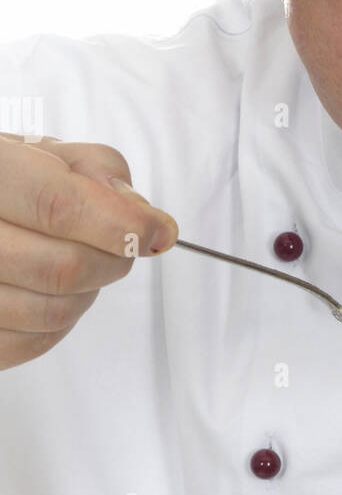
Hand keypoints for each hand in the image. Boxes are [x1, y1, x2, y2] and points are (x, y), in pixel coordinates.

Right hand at [0, 133, 177, 370]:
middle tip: (125, 244)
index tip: (157, 231)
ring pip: (53, 312)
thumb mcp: (35, 151)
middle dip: (113, 259)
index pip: (57, 205)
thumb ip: (93, 169)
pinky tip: (51, 290)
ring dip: (89, 292)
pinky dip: (59, 322)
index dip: (120, 224)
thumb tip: (138, 213)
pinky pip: (32, 343)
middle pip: (63, 267)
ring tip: (81, 261)